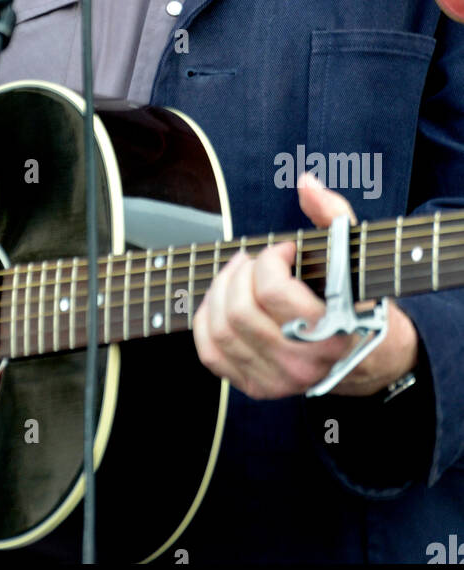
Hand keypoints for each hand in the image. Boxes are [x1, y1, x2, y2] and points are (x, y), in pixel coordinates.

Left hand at [192, 173, 418, 400]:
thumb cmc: (354, 297)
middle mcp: (302, 366)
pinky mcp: (257, 386)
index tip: (284, 249)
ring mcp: (276, 381)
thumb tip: (305, 182)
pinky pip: (210, 353)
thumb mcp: (353, 254)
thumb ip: (334, 214)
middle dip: (240, 273)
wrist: (363, 354)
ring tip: (239, 274)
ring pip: (221, 329)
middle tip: (256, 260)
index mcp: (332, 335)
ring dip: (221, 290)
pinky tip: (223, 300)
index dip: (270, 259)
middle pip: (239, 311)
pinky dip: (206, 320)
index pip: (273, 293)